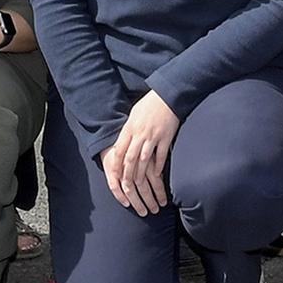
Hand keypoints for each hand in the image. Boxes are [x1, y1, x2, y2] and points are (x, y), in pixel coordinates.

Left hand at [101, 91, 180, 215]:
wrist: (167, 95)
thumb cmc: (149, 104)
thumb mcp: (133, 115)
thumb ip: (128, 130)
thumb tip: (122, 143)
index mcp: (129, 128)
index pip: (119, 150)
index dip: (116, 165)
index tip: (114, 176)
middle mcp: (139, 133)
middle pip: (130, 158)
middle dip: (127, 174)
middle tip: (126, 187)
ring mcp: (153, 136)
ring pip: (144, 160)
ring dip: (141, 174)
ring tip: (140, 185)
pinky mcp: (166, 137)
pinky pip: (161, 155)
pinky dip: (158, 166)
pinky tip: (156, 175)